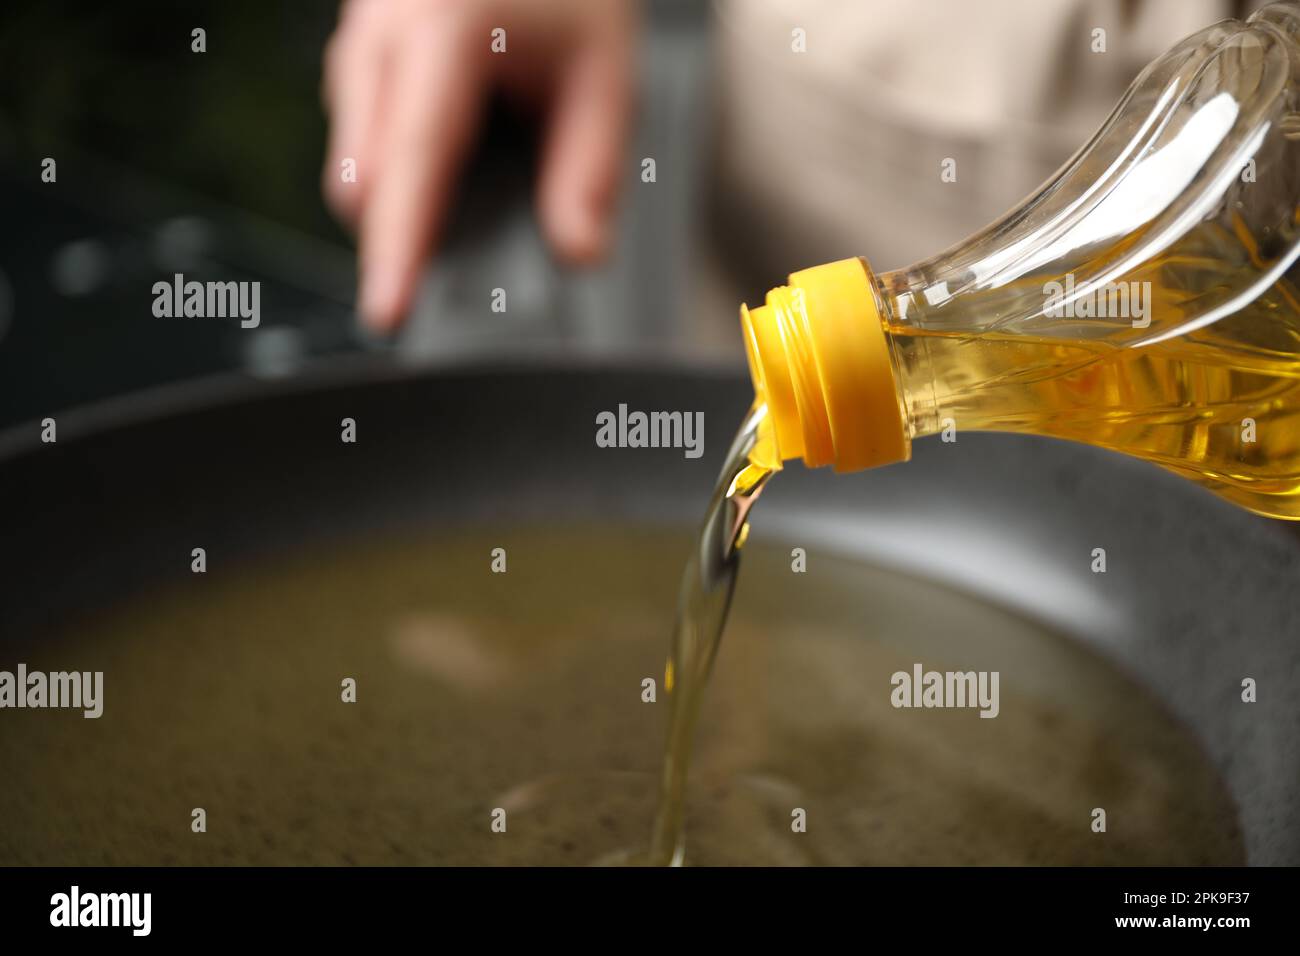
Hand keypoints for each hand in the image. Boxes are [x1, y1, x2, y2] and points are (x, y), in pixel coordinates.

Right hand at [322, 0, 637, 331]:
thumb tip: (578, 253)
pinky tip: (456, 152)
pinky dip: (400, 167)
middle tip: (460, 267)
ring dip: (403, 199)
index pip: (412, 161)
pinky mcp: (358, 50)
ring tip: (476, 182)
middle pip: (363, 177)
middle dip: (400, 236)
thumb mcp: (606, 70)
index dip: (399, 246)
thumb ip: (590, 170)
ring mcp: (358, 36)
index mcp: (441, 25)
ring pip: (355, 161)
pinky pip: (361, 133)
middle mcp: (380, 28)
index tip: (388, 310)